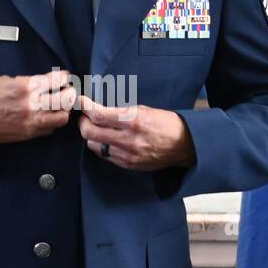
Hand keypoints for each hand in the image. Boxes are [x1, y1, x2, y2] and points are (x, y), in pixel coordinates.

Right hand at [0, 70, 76, 142]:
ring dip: (64, 111)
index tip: (65, 78)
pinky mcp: (28, 133)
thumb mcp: (8, 81)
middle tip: (69, 92)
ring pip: (61, 117)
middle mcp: (32, 104)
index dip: (65, 78)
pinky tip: (47, 117)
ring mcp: (31, 120)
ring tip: (60, 107)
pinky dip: (52, 123)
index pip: (58, 80)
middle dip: (70, 94)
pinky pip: (49, 129)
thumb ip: (29, 83)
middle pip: (65, 100)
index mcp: (27, 86)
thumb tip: (44, 83)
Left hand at [77, 95, 194, 170]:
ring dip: (91, 136)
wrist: (185, 146)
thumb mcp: (145, 110)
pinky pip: (106, 156)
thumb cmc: (166, 124)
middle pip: (90, 133)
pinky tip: (108, 140)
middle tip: (85, 117)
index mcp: (134, 121)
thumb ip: (121, 112)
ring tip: (97, 129)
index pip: (98, 115)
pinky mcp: (129, 165)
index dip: (85, 107)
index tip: (81, 102)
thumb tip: (99, 110)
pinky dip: (102, 147)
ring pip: (94, 146)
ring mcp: (128, 155)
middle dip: (83, 123)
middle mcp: (129, 139)